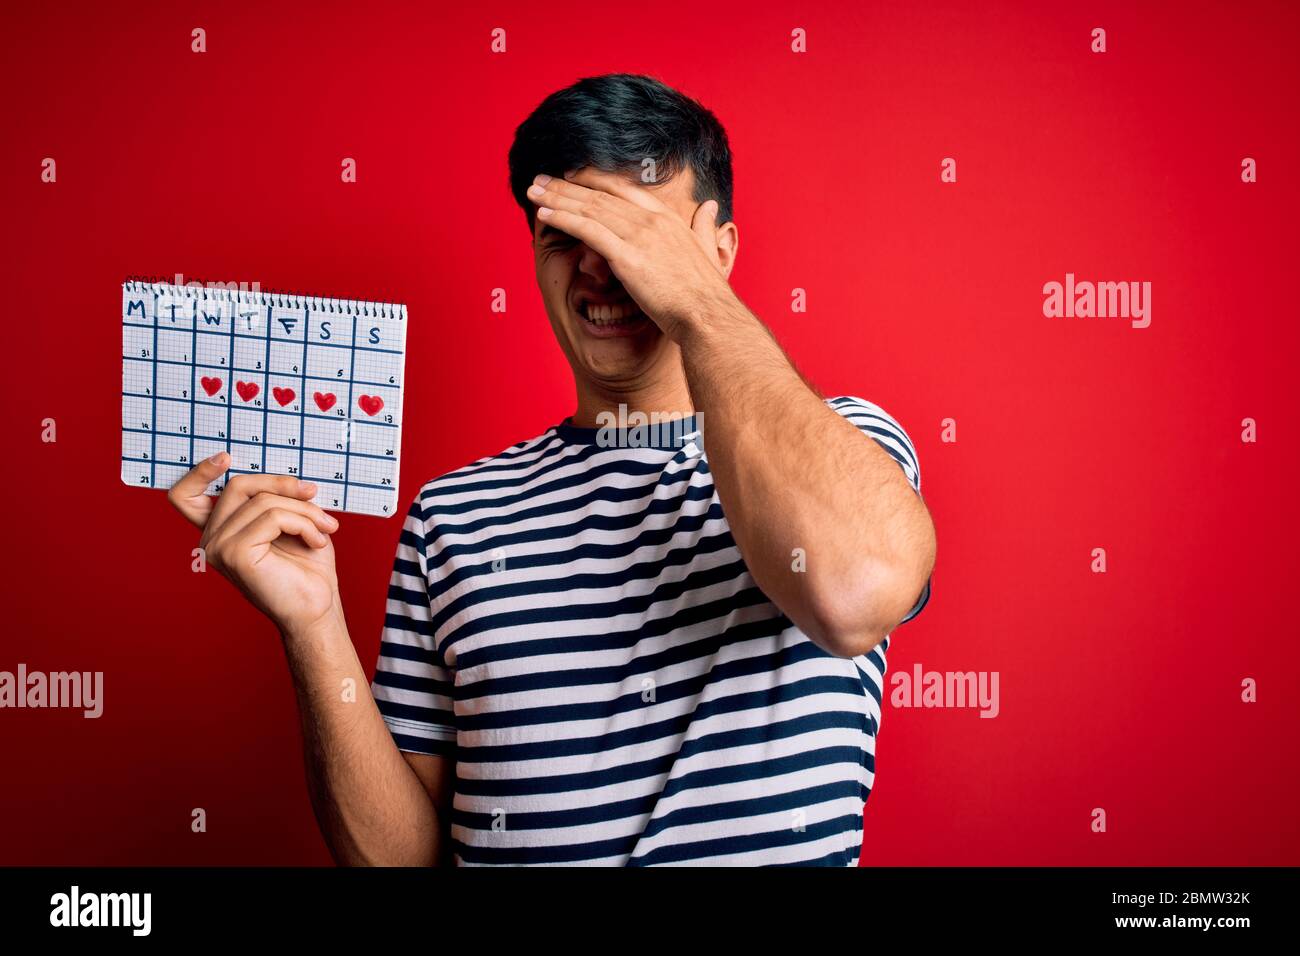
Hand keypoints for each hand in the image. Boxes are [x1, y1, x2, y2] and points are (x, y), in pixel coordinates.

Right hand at [168, 451, 341, 636]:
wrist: (317, 609)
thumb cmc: (307, 570)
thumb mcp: (292, 522)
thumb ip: (276, 499)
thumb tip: (286, 474)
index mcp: (220, 531)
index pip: (185, 497)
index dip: (198, 472)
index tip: (224, 457)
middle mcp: (211, 540)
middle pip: (238, 485)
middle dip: (283, 485)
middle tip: (313, 494)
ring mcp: (218, 547)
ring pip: (263, 500)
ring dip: (304, 510)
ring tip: (325, 528)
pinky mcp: (235, 554)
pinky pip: (273, 516)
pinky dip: (304, 523)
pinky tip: (317, 540)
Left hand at [525, 167, 736, 339]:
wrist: (708, 315)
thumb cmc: (708, 294)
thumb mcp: (709, 252)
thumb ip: (705, 227)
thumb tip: (712, 207)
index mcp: (668, 218)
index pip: (624, 189)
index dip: (595, 180)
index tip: (573, 176)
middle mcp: (651, 220)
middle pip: (600, 195)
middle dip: (566, 185)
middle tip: (541, 179)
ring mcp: (638, 236)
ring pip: (589, 208)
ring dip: (557, 198)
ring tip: (533, 191)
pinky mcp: (626, 256)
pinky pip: (587, 231)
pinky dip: (563, 219)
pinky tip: (543, 214)